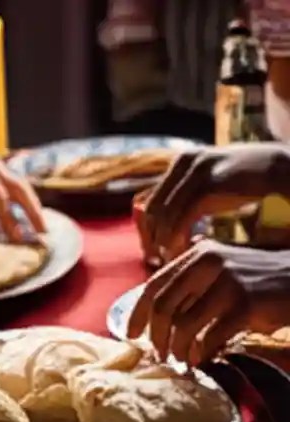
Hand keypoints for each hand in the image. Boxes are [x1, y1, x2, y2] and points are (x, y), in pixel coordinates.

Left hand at [127, 239, 289, 365]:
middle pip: (162, 306)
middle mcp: (208, 262)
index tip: (129, 335)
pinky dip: (201, 353)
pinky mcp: (246, 303)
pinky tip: (202, 360)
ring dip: (177, 349)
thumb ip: (191, 286)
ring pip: (183, 324)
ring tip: (180, 360)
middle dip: (155, 336)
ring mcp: (228, 281)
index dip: (137, 313)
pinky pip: (210, 336)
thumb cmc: (260, 283)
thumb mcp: (221, 273)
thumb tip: (153, 316)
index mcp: (197, 253)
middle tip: (159, 355)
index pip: (154, 285)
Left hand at [144, 144, 289, 261]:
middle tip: (157, 259)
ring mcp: (196, 172)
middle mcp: (184, 162)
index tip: (151, 249)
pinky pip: (182, 218)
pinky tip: (184, 250)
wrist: (283, 169)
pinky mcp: (210, 186)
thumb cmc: (248, 182)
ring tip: (172, 258)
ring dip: (165, 241)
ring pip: (164, 215)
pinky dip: (178, 238)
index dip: (146, 227)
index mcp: (181, 161)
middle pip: (152, 208)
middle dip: (152, 237)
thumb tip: (163, 220)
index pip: (148, 199)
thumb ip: (188, 196)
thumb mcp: (212, 185)